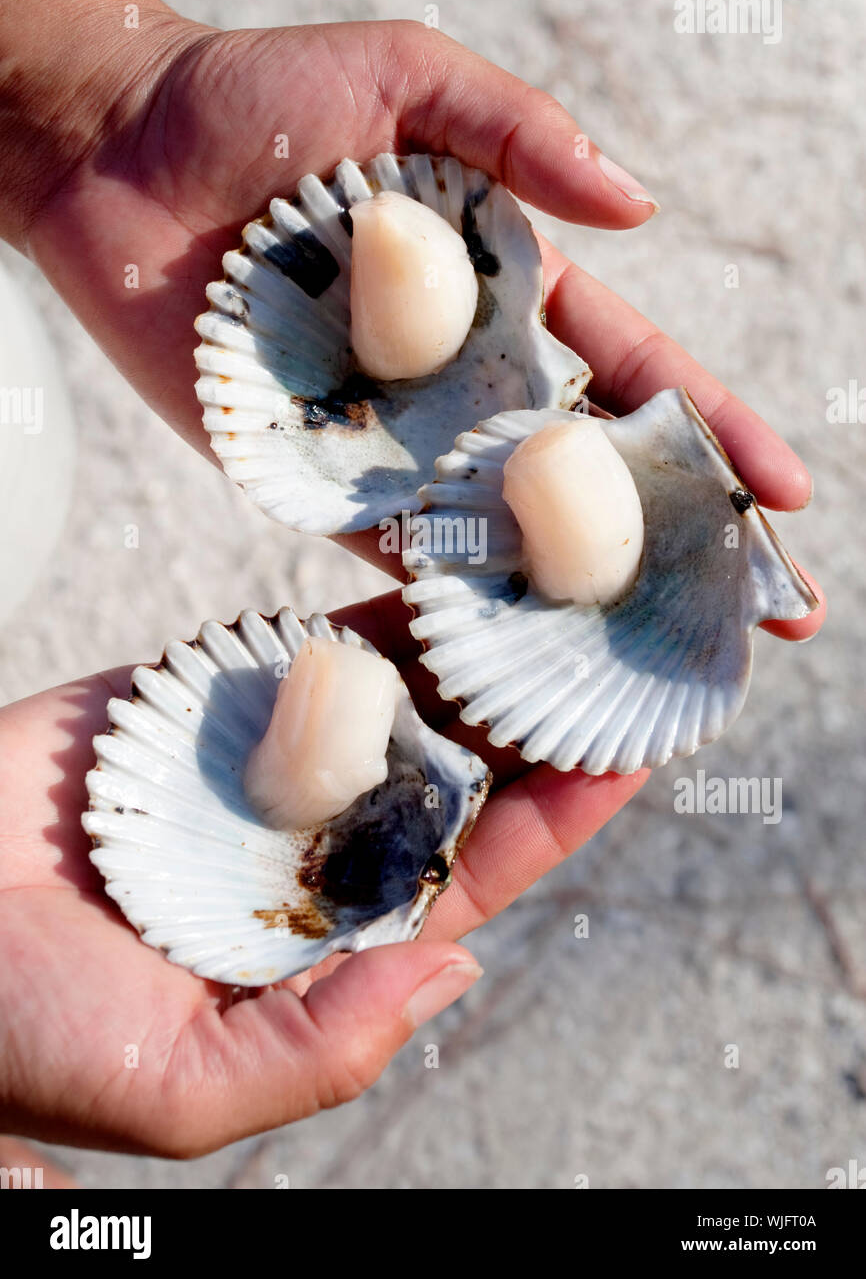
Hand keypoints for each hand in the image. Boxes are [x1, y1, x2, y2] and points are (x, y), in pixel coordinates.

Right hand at [0, 588, 645, 1156]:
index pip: (464, 873)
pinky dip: (368, 613)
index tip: (626, 756)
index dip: (549, 818)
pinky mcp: (204, 693)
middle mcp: (307, 844)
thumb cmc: (17, 1029)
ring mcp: (260, 761)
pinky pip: (301, 646)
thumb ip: (324, 1044)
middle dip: (527, 720)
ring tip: (548, 594)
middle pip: (446, 773)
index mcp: (319, 938)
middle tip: (609, 651)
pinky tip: (438, 575)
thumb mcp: (179, 1089)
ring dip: (467, 654)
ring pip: (388, 700)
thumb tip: (459, 971)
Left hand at [26, 12, 822, 627]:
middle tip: (765, 618)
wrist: (114, 155)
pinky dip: (459, 605)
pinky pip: (399, 554)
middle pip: (596, 474)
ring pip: (514, 531)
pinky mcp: (318, 482)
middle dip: (683, 542)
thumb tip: (641, 209)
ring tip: (656, 668)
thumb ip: (519, 133)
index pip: (635, 372)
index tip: (787, 493)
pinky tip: (521, 660)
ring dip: (587, 597)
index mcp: (508, 292)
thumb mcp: (405, 78)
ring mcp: (399, 440)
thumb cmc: (259, 99)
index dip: (714, 430)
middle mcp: (468, 379)